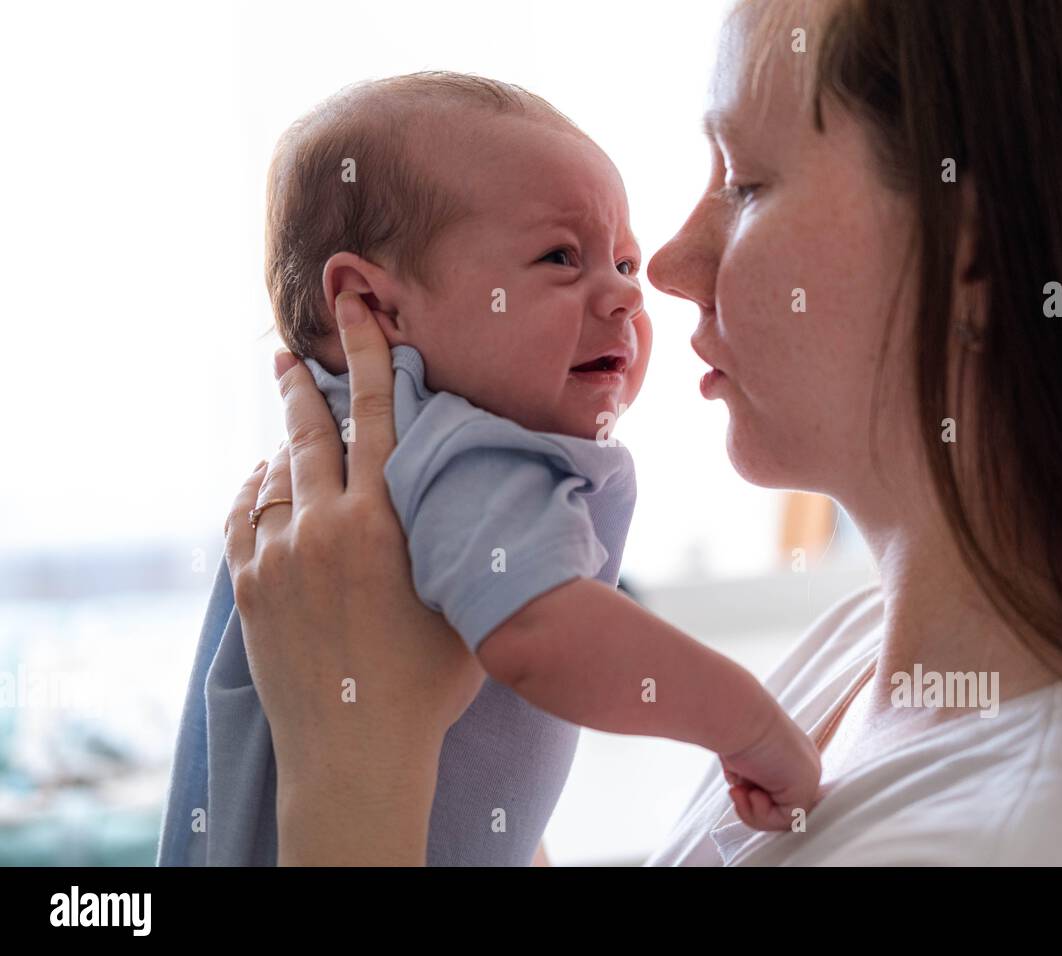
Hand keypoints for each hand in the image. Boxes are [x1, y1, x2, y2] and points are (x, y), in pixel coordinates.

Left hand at [224, 291, 484, 864]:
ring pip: (274, 476)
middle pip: (309, 433)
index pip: (377, 415)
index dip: (367, 354)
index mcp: (382, 522)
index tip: (353, 308)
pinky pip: (244, 518)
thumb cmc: (426, 683)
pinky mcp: (250, 589)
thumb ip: (459, 539)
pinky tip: (264, 488)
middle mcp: (323, 527)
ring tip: (290, 441)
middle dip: (302, 386)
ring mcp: (277, 557)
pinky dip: (255, 493)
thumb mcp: (461, 601)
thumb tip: (484, 498)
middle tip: (288, 355)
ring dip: (284, 451)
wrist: (355, 751)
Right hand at [719, 706, 821, 831]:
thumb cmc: (734, 731)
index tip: (735, 786)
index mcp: (792, 755)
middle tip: (736, 791)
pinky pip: (784, 821)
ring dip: (753, 811)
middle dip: (751, 804)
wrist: (738, 717)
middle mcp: (803, 765)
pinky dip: (760, 815)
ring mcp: (807, 776)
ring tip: (741, 791)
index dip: (753, 798)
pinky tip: (751, 793)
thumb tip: (745, 794)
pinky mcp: (805, 789)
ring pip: (781, 816)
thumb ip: (750, 778)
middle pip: (780, 805)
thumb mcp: (741, 760)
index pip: (778, 792)